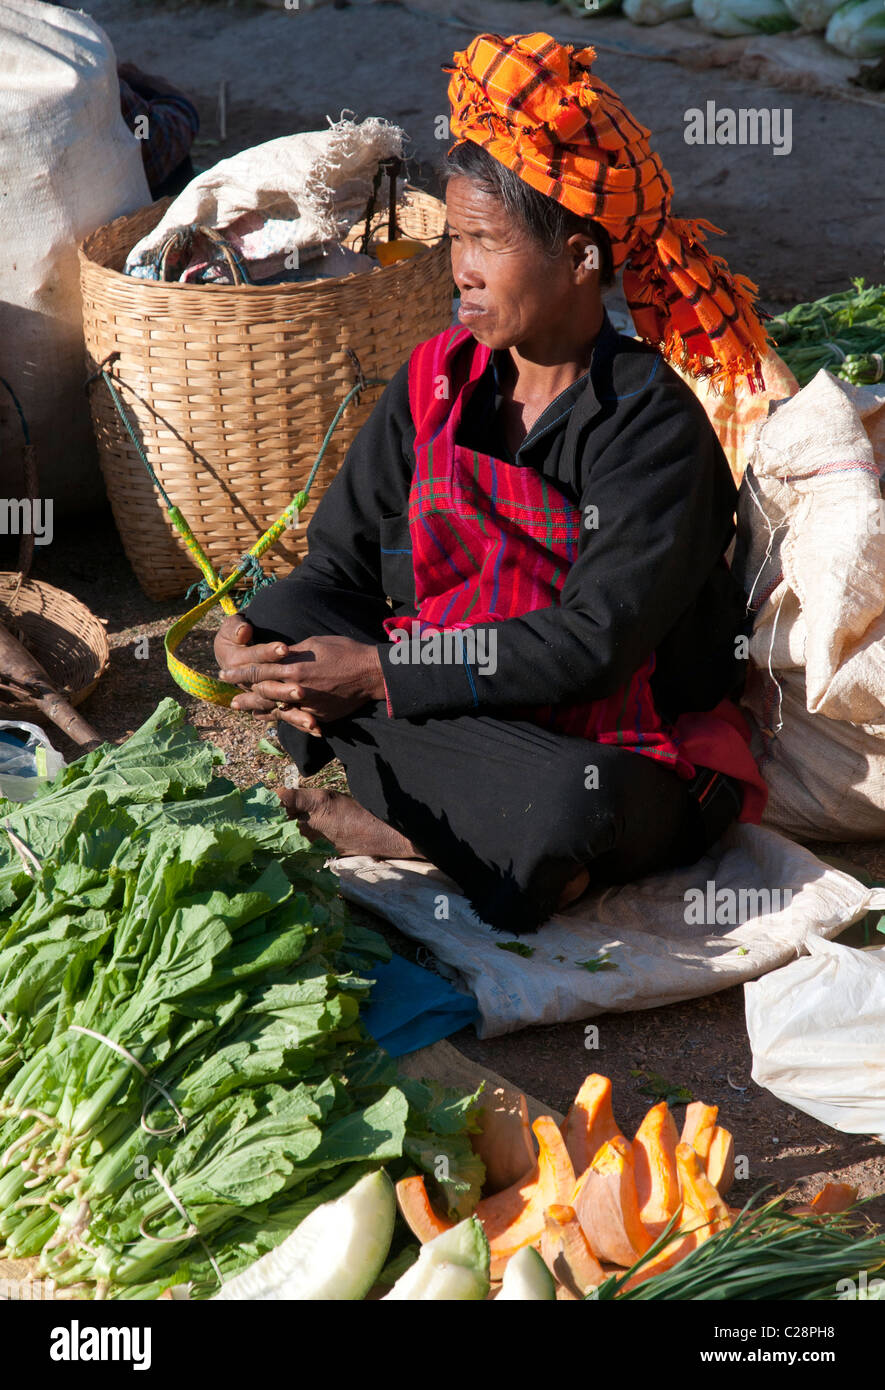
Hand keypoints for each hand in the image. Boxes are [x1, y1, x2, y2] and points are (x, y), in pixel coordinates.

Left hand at [218, 625, 385, 732]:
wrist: (371, 673)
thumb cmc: (344, 652)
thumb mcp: (315, 643)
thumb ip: (292, 652)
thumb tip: (276, 655)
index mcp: (293, 667)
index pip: (258, 670)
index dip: (240, 673)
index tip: (225, 674)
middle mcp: (296, 688)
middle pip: (262, 694)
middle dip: (245, 697)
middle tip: (230, 701)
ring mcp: (307, 705)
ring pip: (276, 709)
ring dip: (259, 710)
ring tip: (245, 712)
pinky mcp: (319, 715)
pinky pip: (296, 719)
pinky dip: (282, 719)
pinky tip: (272, 719)